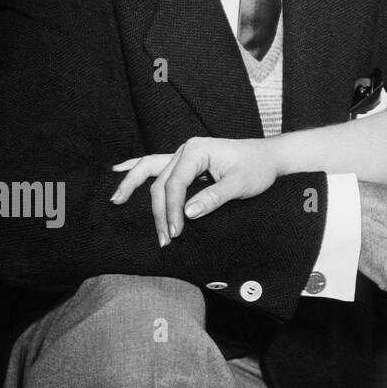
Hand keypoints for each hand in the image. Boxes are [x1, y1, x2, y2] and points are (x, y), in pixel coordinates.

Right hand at [112, 136, 279, 243]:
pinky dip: (137, 169)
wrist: (270, 157)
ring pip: (152, 172)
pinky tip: (118, 170)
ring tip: (116, 202)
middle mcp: (186, 149)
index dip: (172, 210)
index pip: (175, 184)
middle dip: (159, 211)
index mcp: (197, 150)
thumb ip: (214, 198)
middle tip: (163, 239)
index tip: (175, 233)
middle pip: (161, 182)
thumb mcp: (241, 184)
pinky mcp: (186, 162)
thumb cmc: (258, 168)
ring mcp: (184, 154)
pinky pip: (156, 165)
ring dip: (135, 188)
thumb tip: (186, 214)